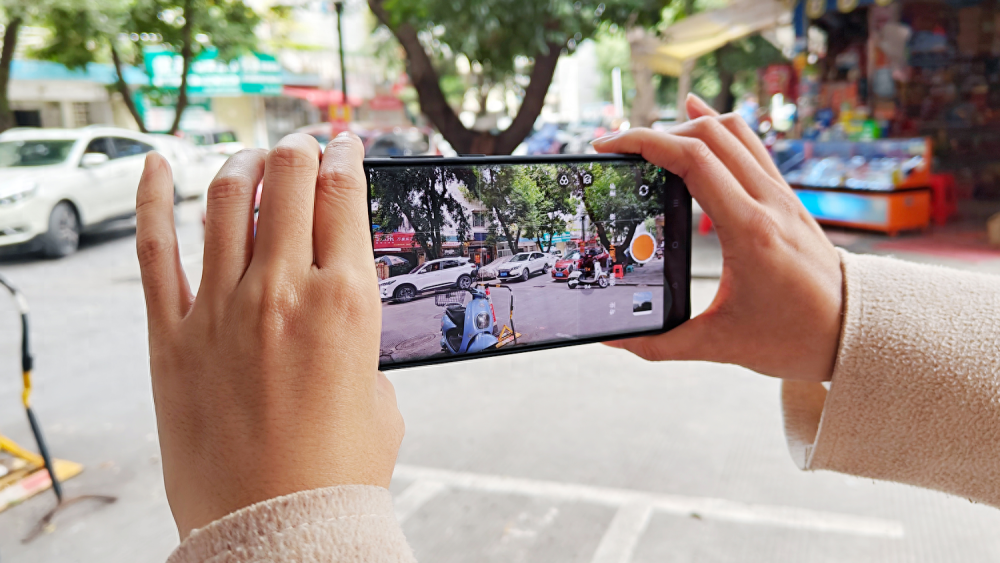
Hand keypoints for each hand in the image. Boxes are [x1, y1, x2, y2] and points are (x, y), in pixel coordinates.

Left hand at [136, 133, 403, 537]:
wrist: (276, 526)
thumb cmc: (339, 470)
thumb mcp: (379, 394)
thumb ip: (361, 343)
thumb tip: (338, 320)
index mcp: (348, 303)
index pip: (344, 194)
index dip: (347, 154)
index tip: (347, 144)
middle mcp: (284, 292)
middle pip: (288, 179)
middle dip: (299, 150)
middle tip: (303, 147)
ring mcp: (222, 309)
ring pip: (224, 200)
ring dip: (241, 164)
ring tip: (251, 159)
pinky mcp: (173, 336)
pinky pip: (154, 250)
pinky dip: (151, 197)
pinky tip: (156, 163)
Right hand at [593, 95, 842, 381]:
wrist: (855, 334)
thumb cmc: (795, 339)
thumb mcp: (719, 345)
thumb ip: (659, 344)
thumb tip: (612, 341)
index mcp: (750, 230)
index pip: (693, 160)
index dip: (645, 142)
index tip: (610, 146)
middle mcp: (768, 202)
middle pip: (708, 134)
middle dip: (656, 132)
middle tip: (619, 149)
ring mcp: (781, 195)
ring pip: (733, 131)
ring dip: (688, 125)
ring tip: (651, 137)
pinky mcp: (786, 198)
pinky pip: (751, 145)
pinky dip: (719, 127)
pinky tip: (697, 116)